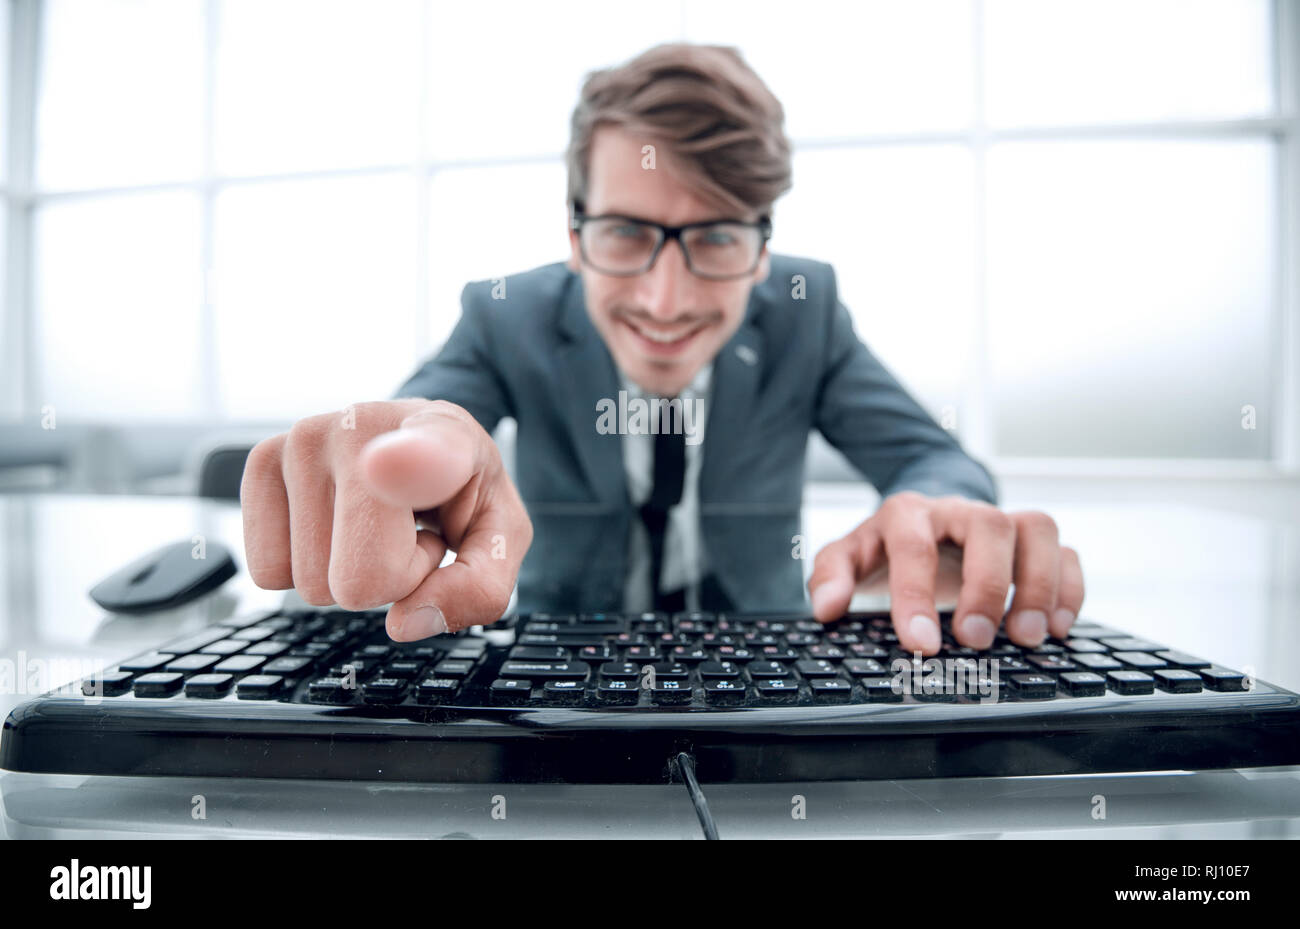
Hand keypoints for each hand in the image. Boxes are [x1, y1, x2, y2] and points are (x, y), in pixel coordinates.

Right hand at [240, 399, 532, 640]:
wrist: (420, 439)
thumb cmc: (460, 489)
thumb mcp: (498, 538)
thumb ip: (477, 588)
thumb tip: (403, 622)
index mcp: (446, 436)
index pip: (424, 455)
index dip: (407, 466)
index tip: (386, 466)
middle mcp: (363, 426)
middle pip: (359, 582)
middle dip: (391, 579)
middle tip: (410, 531)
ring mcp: (303, 441)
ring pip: (311, 586)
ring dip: (350, 570)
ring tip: (377, 522)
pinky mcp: (261, 462)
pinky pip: (268, 573)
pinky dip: (307, 566)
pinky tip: (337, 523)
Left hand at [806, 492, 1083, 655]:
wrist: (924, 517)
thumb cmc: (887, 545)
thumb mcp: (850, 556)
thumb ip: (831, 575)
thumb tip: (826, 609)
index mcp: (908, 513)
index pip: (914, 546)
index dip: (917, 594)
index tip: (921, 643)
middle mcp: (960, 510)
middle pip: (988, 526)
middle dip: (987, 586)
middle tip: (976, 641)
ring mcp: (1003, 520)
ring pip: (1037, 528)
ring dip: (1039, 585)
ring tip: (1027, 638)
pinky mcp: (1033, 540)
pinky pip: (1066, 550)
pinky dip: (1070, 588)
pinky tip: (1058, 628)